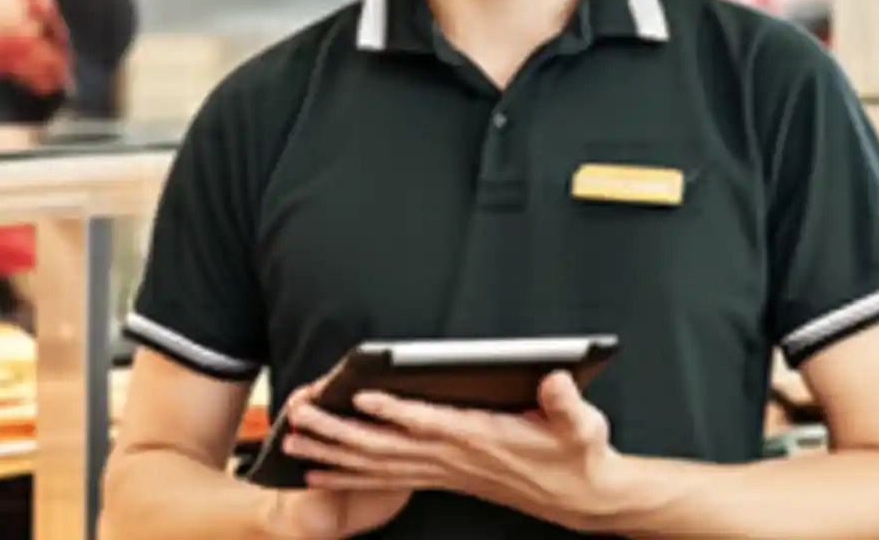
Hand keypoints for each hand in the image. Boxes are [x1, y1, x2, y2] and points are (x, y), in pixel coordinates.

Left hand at [284, 371, 636, 532]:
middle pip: (386, 446)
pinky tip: (319, 472)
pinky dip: (349, 476)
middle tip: (301, 416)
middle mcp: (453, 458)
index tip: (362, 396)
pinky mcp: (440, 478)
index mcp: (480, 438)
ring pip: (377, 465)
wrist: (582, 499)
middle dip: (339, 431)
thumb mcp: (583, 426)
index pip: (429, 423)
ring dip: (333, 453)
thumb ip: (565, 403)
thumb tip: (553, 379)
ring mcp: (443, 471)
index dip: (396, 411)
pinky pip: (385, 479)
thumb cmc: (578, 454)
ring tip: (294, 441)